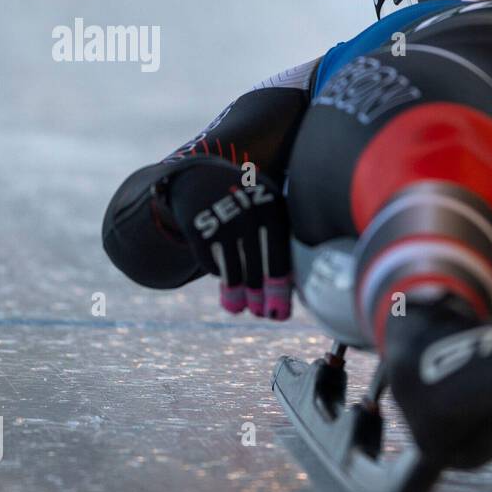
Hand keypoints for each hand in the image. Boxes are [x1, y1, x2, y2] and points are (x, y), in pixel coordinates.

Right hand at [165, 159, 292, 318]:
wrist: (199, 176)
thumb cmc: (244, 199)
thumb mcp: (266, 205)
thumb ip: (281, 236)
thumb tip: (294, 285)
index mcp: (272, 206)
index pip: (280, 256)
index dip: (281, 288)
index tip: (281, 313)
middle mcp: (248, 212)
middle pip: (257, 266)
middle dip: (260, 296)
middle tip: (263, 315)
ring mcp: (222, 219)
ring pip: (233, 269)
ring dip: (237, 294)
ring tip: (239, 309)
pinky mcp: (197, 227)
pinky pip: (211, 263)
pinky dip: (219, 274)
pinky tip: (225, 282)